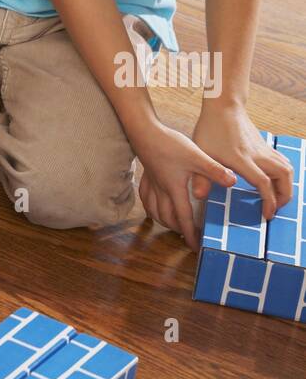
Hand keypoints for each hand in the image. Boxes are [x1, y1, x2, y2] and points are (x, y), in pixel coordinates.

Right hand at [136, 122, 235, 249]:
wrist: (145, 131)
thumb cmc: (170, 144)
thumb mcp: (197, 156)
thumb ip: (214, 170)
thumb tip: (233, 182)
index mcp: (175, 189)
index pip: (183, 218)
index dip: (189, 235)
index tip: (193, 247)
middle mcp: (162, 190)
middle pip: (167, 218)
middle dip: (177, 230)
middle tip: (187, 236)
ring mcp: (152, 183)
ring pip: (154, 211)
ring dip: (163, 221)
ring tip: (173, 225)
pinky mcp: (147, 175)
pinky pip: (145, 198)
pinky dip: (150, 207)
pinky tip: (153, 206)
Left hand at [191, 102, 292, 219]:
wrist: (223, 106)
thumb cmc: (211, 129)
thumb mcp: (200, 153)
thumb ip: (201, 177)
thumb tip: (198, 196)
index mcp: (242, 159)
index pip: (263, 183)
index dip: (269, 201)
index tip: (267, 215)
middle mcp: (257, 154)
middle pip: (284, 176)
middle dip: (284, 196)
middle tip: (274, 207)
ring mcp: (263, 149)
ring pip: (287, 168)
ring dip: (286, 185)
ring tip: (275, 197)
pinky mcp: (265, 146)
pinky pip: (282, 161)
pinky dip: (283, 175)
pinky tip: (273, 181)